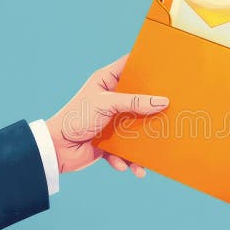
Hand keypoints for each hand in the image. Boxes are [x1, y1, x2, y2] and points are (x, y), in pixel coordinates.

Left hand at [45, 55, 168, 175]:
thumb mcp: (106, 104)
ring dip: (144, 140)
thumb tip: (162, 101)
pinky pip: (126, 151)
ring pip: (136, 127)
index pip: (129, 66)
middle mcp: (111, 100)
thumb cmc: (76, 117)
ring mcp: (112, 121)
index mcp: (107, 82)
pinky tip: (125, 166)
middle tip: (174, 106)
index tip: (166, 66)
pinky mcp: (110, 142)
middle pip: (139, 98)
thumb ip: (134, 102)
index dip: (145, 64)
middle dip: (154, 105)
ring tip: (155, 149)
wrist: (56, 149)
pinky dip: (127, 160)